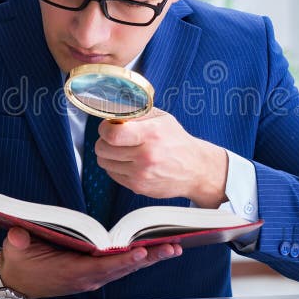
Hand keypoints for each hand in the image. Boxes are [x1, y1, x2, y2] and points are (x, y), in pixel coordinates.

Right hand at [0, 227, 182, 298]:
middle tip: (171, 247)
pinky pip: (121, 267)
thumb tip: (19, 235)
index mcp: (71, 272)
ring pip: (126, 269)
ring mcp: (92, 278)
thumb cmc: (19, 262)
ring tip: (173, 248)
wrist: (16, 280)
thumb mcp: (15, 250)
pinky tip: (155, 251)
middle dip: (147, 258)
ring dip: (149, 259)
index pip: (101, 267)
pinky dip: (139, 260)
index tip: (140, 253)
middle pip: (122, 269)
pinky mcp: (95, 273)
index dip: (122, 261)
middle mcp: (87, 278)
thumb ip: (18, 242)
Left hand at [94, 108, 228, 208]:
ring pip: (104, 163)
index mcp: (151, 134)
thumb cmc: (177, 141)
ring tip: (122, 150)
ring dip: (108, 155)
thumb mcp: (162, 119)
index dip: (104, 128)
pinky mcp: (138, 187)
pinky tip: (129, 162)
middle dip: (104, 141)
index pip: (112, 134)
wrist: (195, 169)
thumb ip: (136, 113)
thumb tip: (113, 111)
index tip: (108, 126)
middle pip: (103, 149)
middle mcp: (145, 156)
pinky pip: (112, 174)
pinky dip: (116, 167)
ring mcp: (141, 174)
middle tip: (113, 138)